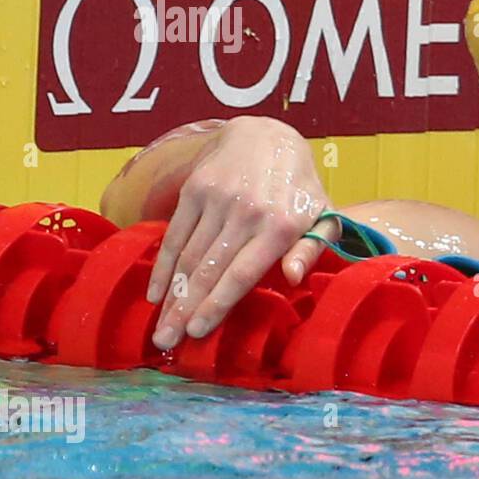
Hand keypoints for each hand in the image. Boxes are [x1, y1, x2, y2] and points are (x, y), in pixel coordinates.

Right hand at [146, 116, 336, 349]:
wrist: (268, 136)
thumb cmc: (300, 188)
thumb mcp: (322, 215)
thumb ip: (312, 247)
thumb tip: (295, 278)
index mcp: (281, 225)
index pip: (242, 273)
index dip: (218, 304)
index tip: (198, 331)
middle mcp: (246, 212)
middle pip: (209, 270)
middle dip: (185, 310)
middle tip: (167, 342)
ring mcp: (217, 199)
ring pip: (188, 256)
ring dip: (172, 296)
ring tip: (160, 327)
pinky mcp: (195, 190)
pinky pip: (174, 235)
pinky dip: (163, 266)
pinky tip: (155, 292)